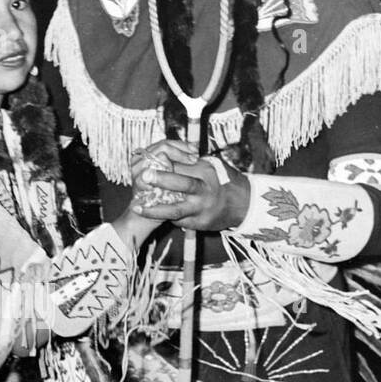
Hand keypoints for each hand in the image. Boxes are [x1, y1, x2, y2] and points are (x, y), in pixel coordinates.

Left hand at [129, 139, 248, 231]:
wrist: (243, 205)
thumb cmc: (222, 181)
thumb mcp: (211, 167)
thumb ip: (190, 164)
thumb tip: (163, 156)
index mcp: (207, 173)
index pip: (184, 166)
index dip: (166, 165)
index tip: (150, 161)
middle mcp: (205, 191)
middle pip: (182, 184)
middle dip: (162, 180)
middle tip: (144, 176)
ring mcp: (202, 209)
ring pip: (175, 210)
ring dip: (154, 210)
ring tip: (137, 208)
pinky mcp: (200, 224)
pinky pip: (179, 221)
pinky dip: (166, 217)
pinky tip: (154, 214)